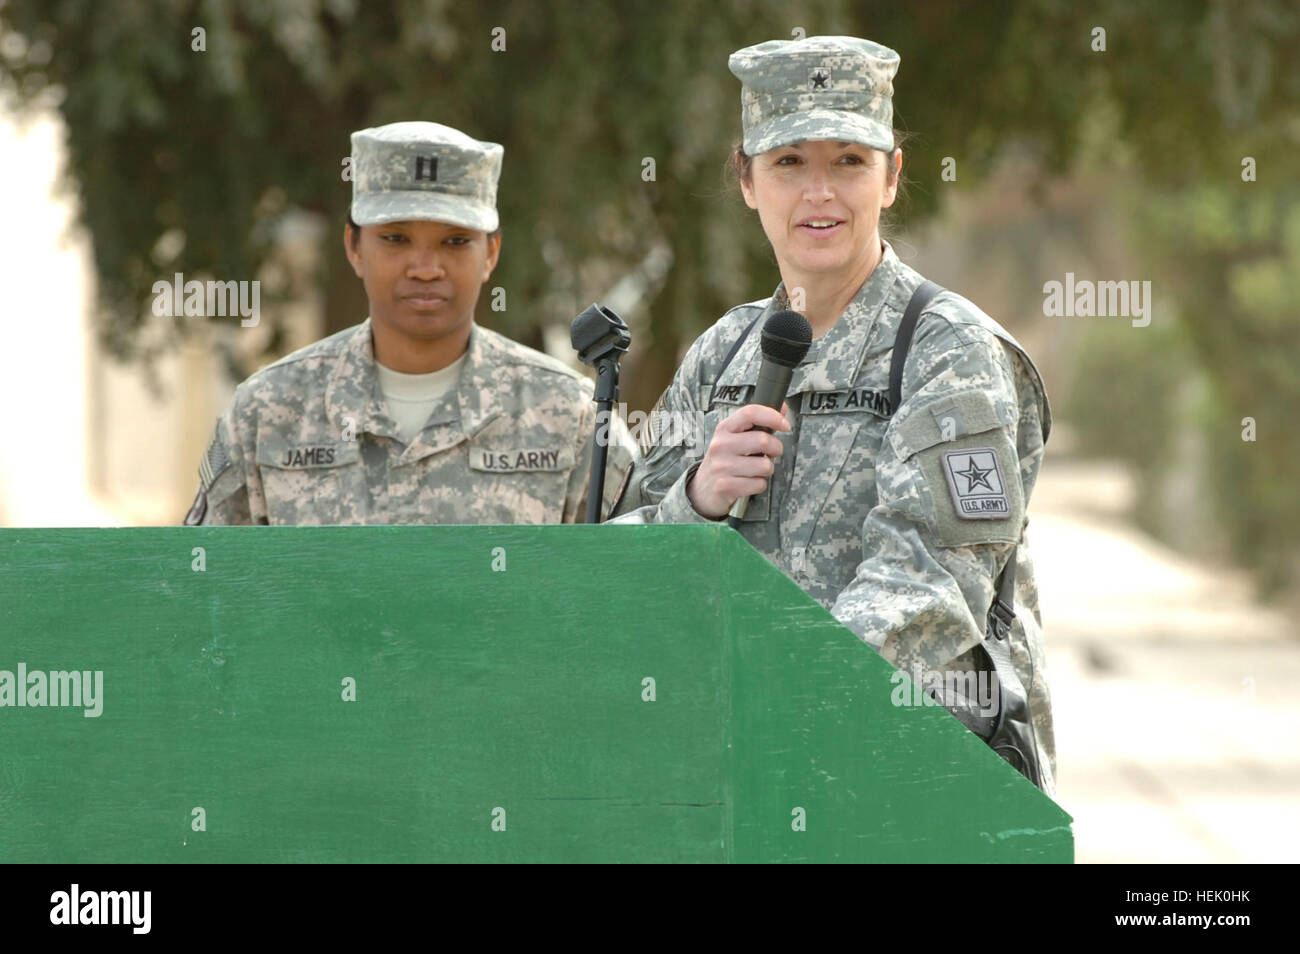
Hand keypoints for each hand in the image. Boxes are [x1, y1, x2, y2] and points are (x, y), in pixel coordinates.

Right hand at [687, 403, 790, 518]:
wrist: (703, 488)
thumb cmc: (724, 459)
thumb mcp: (734, 437)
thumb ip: (757, 423)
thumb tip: (782, 407)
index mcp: (724, 429)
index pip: (750, 413)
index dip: (772, 416)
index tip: (785, 425)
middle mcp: (721, 445)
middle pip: (763, 440)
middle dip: (776, 448)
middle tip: (771, 453)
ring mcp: (722, 466)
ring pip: (765, 466)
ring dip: (767, 469)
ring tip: (755, 469)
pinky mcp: (726, 486)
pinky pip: (759, 484)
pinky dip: (759, 484)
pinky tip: (748, 482)